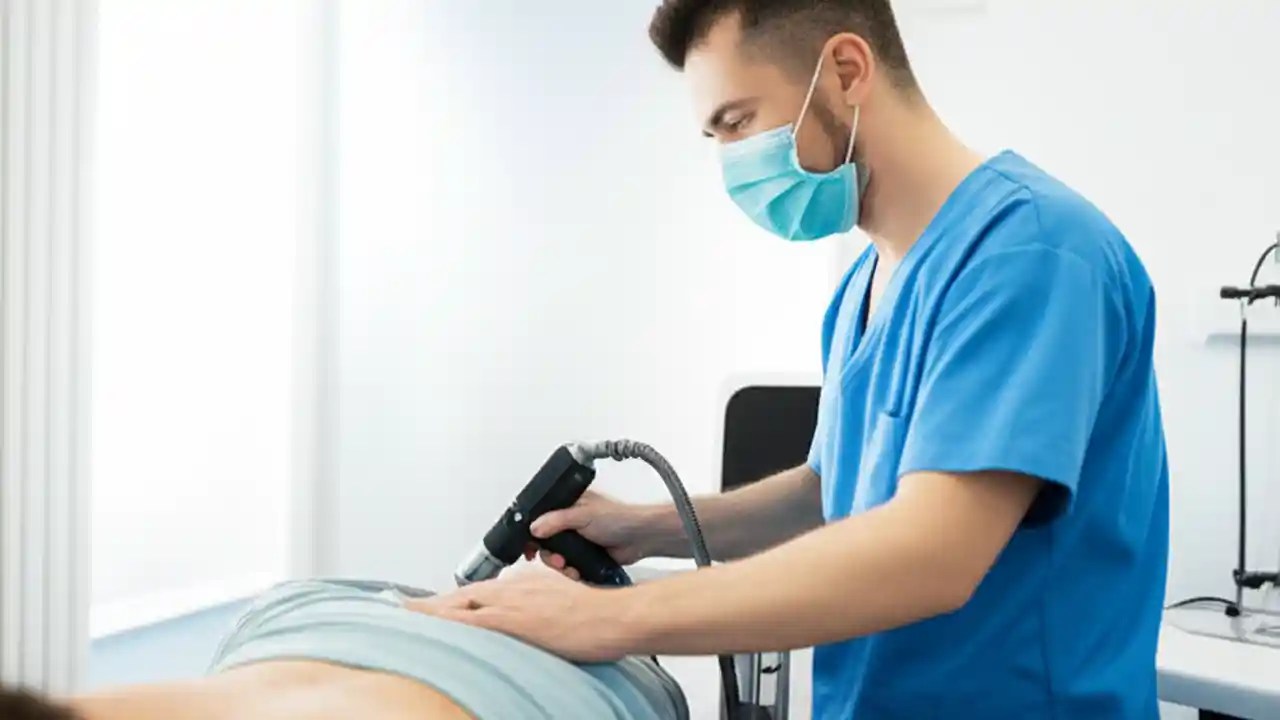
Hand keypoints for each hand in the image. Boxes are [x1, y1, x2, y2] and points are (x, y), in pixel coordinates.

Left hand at [407, 566, 634, 662]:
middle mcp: (513, 589)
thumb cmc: (596, 615)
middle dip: (433, 603)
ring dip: (430, 609)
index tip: (435, 605)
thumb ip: (541, 608)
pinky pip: (468, 620)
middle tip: (406, 606)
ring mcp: (511, 603)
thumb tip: (532, 623)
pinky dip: (443, 619)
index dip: (453, 600)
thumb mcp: (563, 603)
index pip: (479, 592)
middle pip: (462, 596)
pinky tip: (425, 622)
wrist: (612, 617)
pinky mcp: (512, 619)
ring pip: (459, 604)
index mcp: (525, 585)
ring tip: (404, 612)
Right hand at [522, 491, 657, 579]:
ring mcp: (576, 539)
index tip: (529, 545)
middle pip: (544, 541)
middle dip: (547, 553)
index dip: (532, 532)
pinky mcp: (583, 555)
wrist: (640, 539)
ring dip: (559, 564)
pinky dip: (570, 571)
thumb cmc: (619, 518)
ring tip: (567, 566)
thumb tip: (534, 527)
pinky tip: (576, 571)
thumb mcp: (583, 515)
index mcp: (567, 505)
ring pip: (555, 556)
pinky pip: (568, 566)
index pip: (540, 517)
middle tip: (555, 559)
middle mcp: (569, 522)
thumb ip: (557, 520)